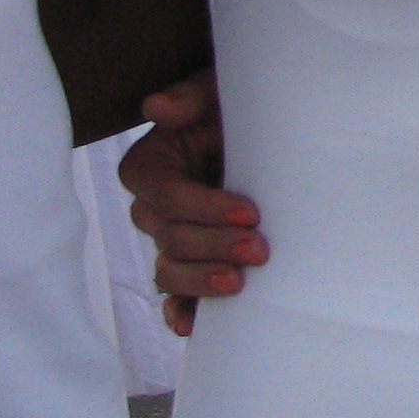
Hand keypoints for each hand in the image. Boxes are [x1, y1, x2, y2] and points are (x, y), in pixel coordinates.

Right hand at [119, 73, 262, 337]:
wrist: (268, 130)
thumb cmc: (236, 105)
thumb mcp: (217, 90)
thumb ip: (189, 97)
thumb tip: (157, 106)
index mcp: (151, 166)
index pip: (166, 196)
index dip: (203, 208)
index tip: (249, 212)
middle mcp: (154, 207)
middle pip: (170, 239)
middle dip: (213, 247)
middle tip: (260, 249)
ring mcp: (172, 239)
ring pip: (170, 271)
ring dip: (201, 282)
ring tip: (239, 284)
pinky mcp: (193, 261)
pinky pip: (174, 296)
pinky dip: (181, 313)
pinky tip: (194, 327)